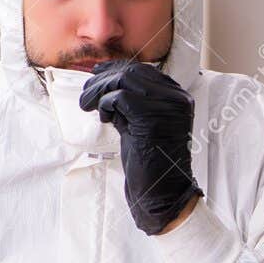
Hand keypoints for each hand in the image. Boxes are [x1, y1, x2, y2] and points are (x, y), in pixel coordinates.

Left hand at [80, 60, 202, 235]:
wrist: (162, 193)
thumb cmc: (149, 163)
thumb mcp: (138, 124)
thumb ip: (128, 103)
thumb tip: (102, 80)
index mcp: (177, 98)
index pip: (142, 70)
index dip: (115, 69)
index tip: (96, 76)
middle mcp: (176, 98)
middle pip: (132, 71)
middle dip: (103, 80)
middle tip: (86, 95)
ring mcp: (167, 107)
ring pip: (125, 80)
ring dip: (99, 91)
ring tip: (88, 105)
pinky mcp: (153, 118)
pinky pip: (121, 98)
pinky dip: (106, 105)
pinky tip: (105, 119)